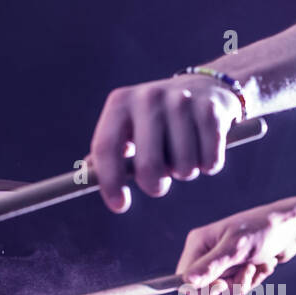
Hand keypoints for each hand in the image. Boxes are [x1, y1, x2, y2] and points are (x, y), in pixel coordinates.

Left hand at [88, 74, 243, 212]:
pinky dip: (208, 166)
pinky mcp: (211, 110)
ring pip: (184, 167)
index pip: (106, 147)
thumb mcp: (128, 128)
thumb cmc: (158, 120)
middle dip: (155, 186)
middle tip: (158, 185)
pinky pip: (209, 161)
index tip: (119, 206)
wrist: (206, 89)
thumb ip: (107, 152)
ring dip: (185, 173)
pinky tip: (204, 150)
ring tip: (184, 157)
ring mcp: (182, 101)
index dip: (110, 181)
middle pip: (148, 165)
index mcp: (120, 103)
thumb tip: (84, 176)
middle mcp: (148, 97)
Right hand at [175, 198, 295, 294]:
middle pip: (204, 291)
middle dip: (229, 288)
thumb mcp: (237, 247)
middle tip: (247, 274)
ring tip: (257, 266)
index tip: (222, 287)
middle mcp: (207, 254)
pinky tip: (265, 265)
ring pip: (224, 293)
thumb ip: (212, 266)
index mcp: (199, 244)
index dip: (201, 290)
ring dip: (244, 285)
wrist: (293, 230)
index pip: (185, 279)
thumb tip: (186, 283)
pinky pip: (238, 290)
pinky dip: (254, 282)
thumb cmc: (264, 230)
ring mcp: (222, 264)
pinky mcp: (237, 271)